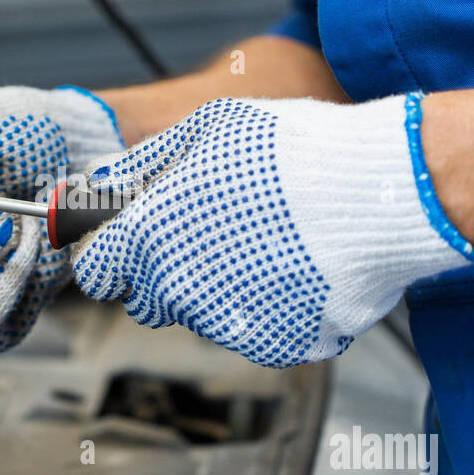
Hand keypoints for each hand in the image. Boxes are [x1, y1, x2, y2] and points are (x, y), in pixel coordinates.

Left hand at [71, 93, 473, 366]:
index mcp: (148, 238)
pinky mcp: (274, 345)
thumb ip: (141, 165)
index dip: (114, 252)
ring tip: (270, 239)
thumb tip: (103, 185)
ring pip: (203, 313)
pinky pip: (256, 329)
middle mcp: (178, 291)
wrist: (376, 192)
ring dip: (221, 286)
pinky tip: (296, 266)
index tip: (134, 239)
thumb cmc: (291, 151)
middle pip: (148, 298)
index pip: (97, 271)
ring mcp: (226, 325)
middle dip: (167, 270)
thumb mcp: (203, 129)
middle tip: (218, 229)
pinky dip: (269, 306)